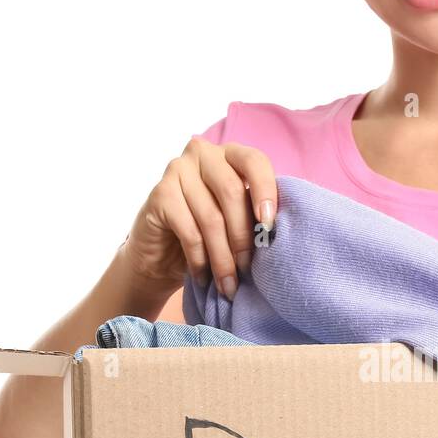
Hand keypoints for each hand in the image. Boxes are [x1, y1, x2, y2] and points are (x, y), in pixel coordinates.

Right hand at [122, 135, 276, 301]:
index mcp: (230, 154)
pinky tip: (204, 278)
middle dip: (244, 237)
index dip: (266, 191)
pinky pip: (189, 231)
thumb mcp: (236, 220)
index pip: (254, 161)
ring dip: (223, 258)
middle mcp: (203, 154)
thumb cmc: (207, 235)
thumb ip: (254, 213)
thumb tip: (278, 234)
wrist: (160, 254)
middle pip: (232, 191)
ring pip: (211, 218)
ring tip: (229, 284)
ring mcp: (177, 170)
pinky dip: (200, 260)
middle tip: (247, 269)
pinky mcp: (160, 193)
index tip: (269, 226)